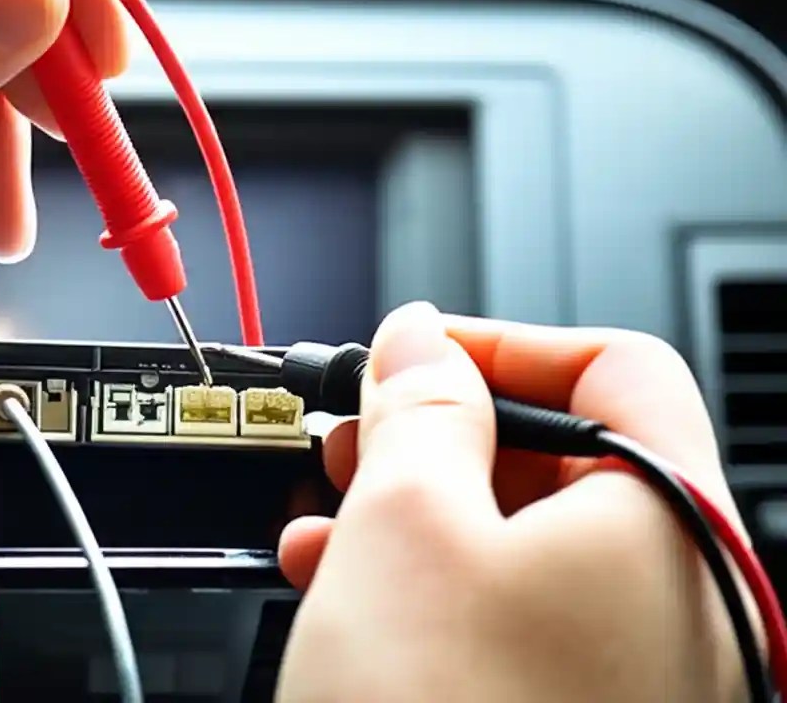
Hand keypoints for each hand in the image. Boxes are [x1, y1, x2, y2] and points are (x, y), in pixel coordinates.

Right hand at [277, 302, 749, 701]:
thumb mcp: (404, 522)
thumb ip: (417, 402)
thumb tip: (418, 339)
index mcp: (669, 526)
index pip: (613, 366)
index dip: (499, 341)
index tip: (409, 352)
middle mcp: (679, 602)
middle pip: (565, 458)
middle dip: (439, 435)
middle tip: (355, 436)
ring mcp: (638, 673)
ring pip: (526, 543)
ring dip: (419, 512)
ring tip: (330, 519)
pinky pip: (515, 620)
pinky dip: (436, 588)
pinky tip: (352, 592)